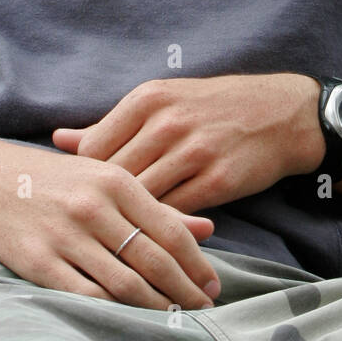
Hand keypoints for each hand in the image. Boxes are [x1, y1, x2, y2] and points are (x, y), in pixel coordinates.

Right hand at [0, 135, 220, 310]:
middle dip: (185, 290)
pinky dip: (115, 312)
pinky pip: (88, 297)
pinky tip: (132, 320)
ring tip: (174, 318)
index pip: (171, 231)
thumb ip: (155, 204)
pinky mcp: (40, 263)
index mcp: (115, 180)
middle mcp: (93, 207)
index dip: (197, 264)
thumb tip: (207, 229)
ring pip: (125, 284)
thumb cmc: (55, 180)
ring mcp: (65, 236)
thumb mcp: (105, 178)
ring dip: (156, 307)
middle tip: (204, 308)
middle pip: (153, 260)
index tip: (213, 284)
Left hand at [52, 73, 325, 214]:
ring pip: (142, 200)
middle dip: (103, 206)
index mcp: (147, 99)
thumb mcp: (162, 101)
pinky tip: (155, 238)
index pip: (93, 150)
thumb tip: (59, 140)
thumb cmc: (213, 108)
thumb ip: (110, 125)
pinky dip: (162, 228)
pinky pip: (175, 214)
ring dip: (131, 223)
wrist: (282, 114)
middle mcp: (167, 123)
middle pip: (113, 178)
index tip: (87, 197)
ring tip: (120, 240)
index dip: (86, 180)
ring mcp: (193, 152)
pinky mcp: (217, 181)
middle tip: (96, 228)